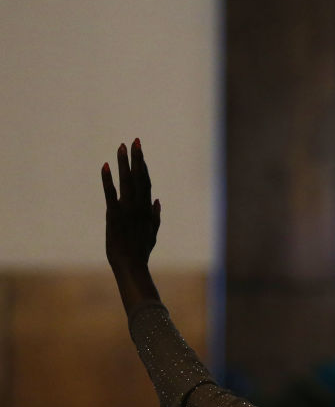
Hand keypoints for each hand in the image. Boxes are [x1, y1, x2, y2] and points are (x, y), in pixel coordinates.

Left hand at [101, 138, 159, 270]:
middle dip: (136, 158)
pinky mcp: (114, 216)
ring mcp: (127, 210)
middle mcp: (139, 206)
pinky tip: (105, 166)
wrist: (131, 265)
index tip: (139, 150)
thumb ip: (156, 216)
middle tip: (134, 140)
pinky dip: (107, 180)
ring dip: (124, 163)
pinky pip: (110, 194)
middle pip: (139, 177)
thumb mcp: (152, 233)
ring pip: (127, 181)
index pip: (146, 181)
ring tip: (121, 147)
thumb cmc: (140, 251)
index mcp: (147, 209)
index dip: (143, 164)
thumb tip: (158, 201)